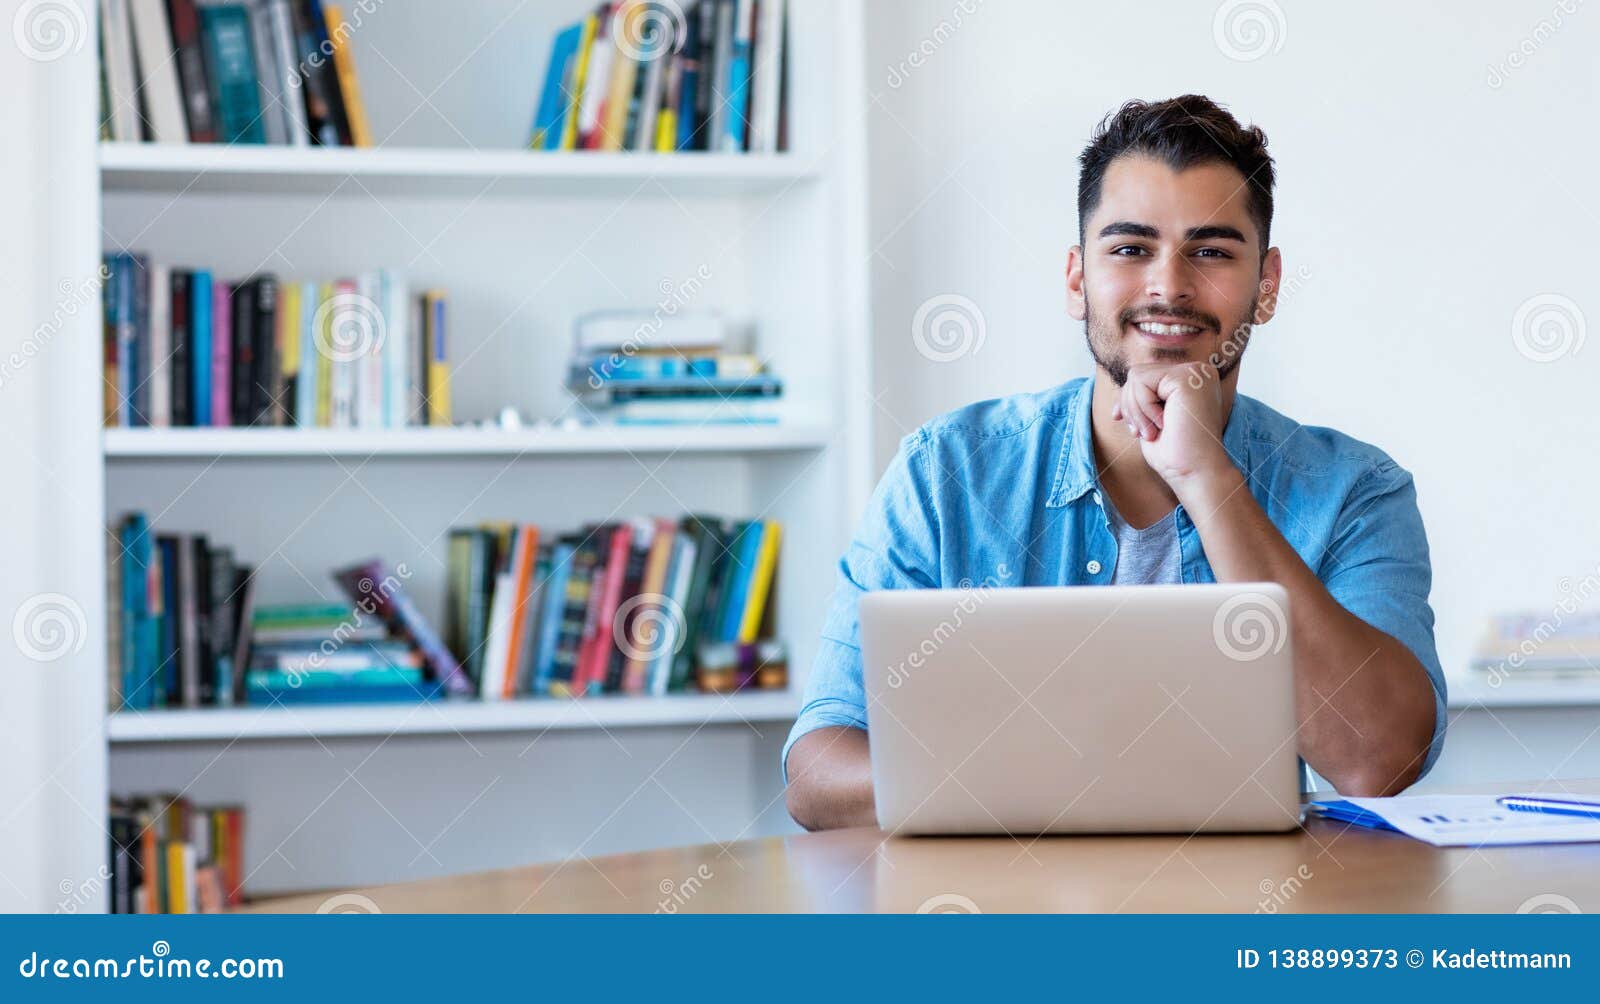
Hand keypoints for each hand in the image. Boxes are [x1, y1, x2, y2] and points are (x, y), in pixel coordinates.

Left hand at [1110, 362, 1234, 489]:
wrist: (1196, 473)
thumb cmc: (1175, 454)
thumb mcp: (1152, 420)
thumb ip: (1143, 399)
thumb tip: (1123, 387)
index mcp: (1190, 381)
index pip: (1144, 377)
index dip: (1128, 400)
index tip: (1124, 422)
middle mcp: (1196, 372)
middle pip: (1137, 373)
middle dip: (1129, 406)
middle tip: (1141, 433)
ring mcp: (1194, 372)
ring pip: (1136, 376)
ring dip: (1135, 410)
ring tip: (1152, 432)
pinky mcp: (1187, 377)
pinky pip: (1141, 381)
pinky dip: (1142, 407)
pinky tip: (1161, 424)